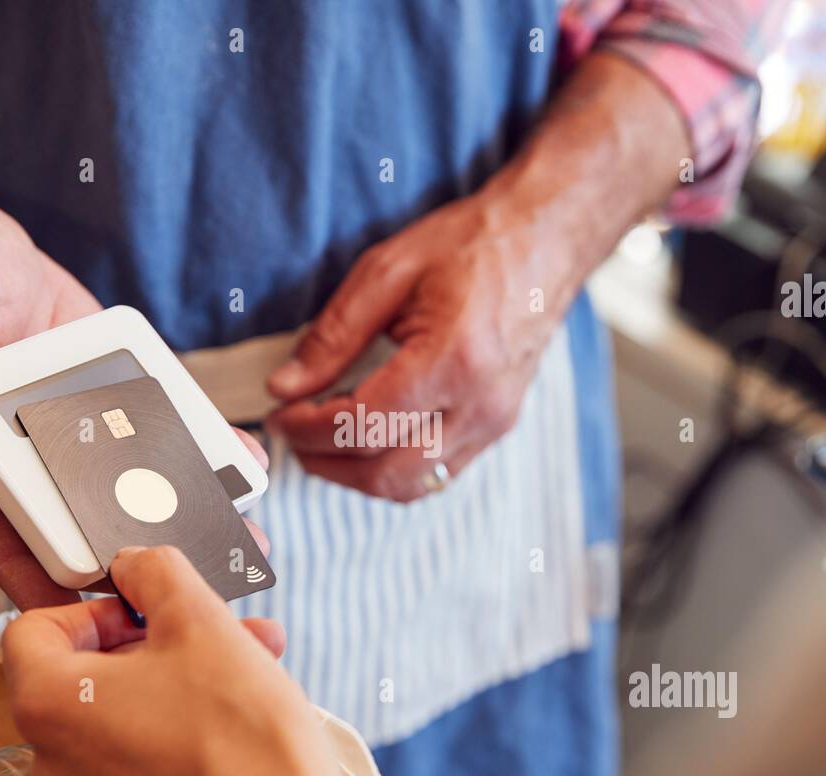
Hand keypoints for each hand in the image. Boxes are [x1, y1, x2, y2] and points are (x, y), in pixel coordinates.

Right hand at [0, 194, 269, 607]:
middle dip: (137, 567)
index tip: (89, 611)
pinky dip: (206, 455)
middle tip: (196, 591)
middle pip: (83, 529)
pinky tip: (247, 465)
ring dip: (187, 523)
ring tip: (243, 543)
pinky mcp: (122, 406)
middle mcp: (32, 458)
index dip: (39, 576)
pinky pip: (166, 439)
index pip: (0, 532)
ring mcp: (83, 438)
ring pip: (135, 496)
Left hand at [2, 546, 365, 775]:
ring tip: (241, 684)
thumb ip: (155, 572)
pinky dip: (172, 750)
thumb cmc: (241, 739)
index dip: (95, 609)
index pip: (34, 629)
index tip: (142, 613)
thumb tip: (136, 565)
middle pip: (85, 680)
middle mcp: (51, 763)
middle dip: (154, 650)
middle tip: (211, 639)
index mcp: (49, 701)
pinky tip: (227, 737)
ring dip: (171, 695)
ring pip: (118, 728)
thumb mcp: (201, 620)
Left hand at [265, 192, 567, 501]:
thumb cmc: (471, 245)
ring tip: (322, 442)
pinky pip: (436, 474)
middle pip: (386, 472)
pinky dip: (391, 468)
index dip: (308, 428)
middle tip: (292, 434)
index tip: (279, 413)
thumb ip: (333, 335)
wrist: (545, 240)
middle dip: (326, 462)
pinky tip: (365, 440)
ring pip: (412, 485)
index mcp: (454, 360)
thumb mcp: (387, 271)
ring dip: (357, 475)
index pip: (362, 424)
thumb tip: (286, 386)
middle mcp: (481, 404)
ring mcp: (495, 423)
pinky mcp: (498, 428)